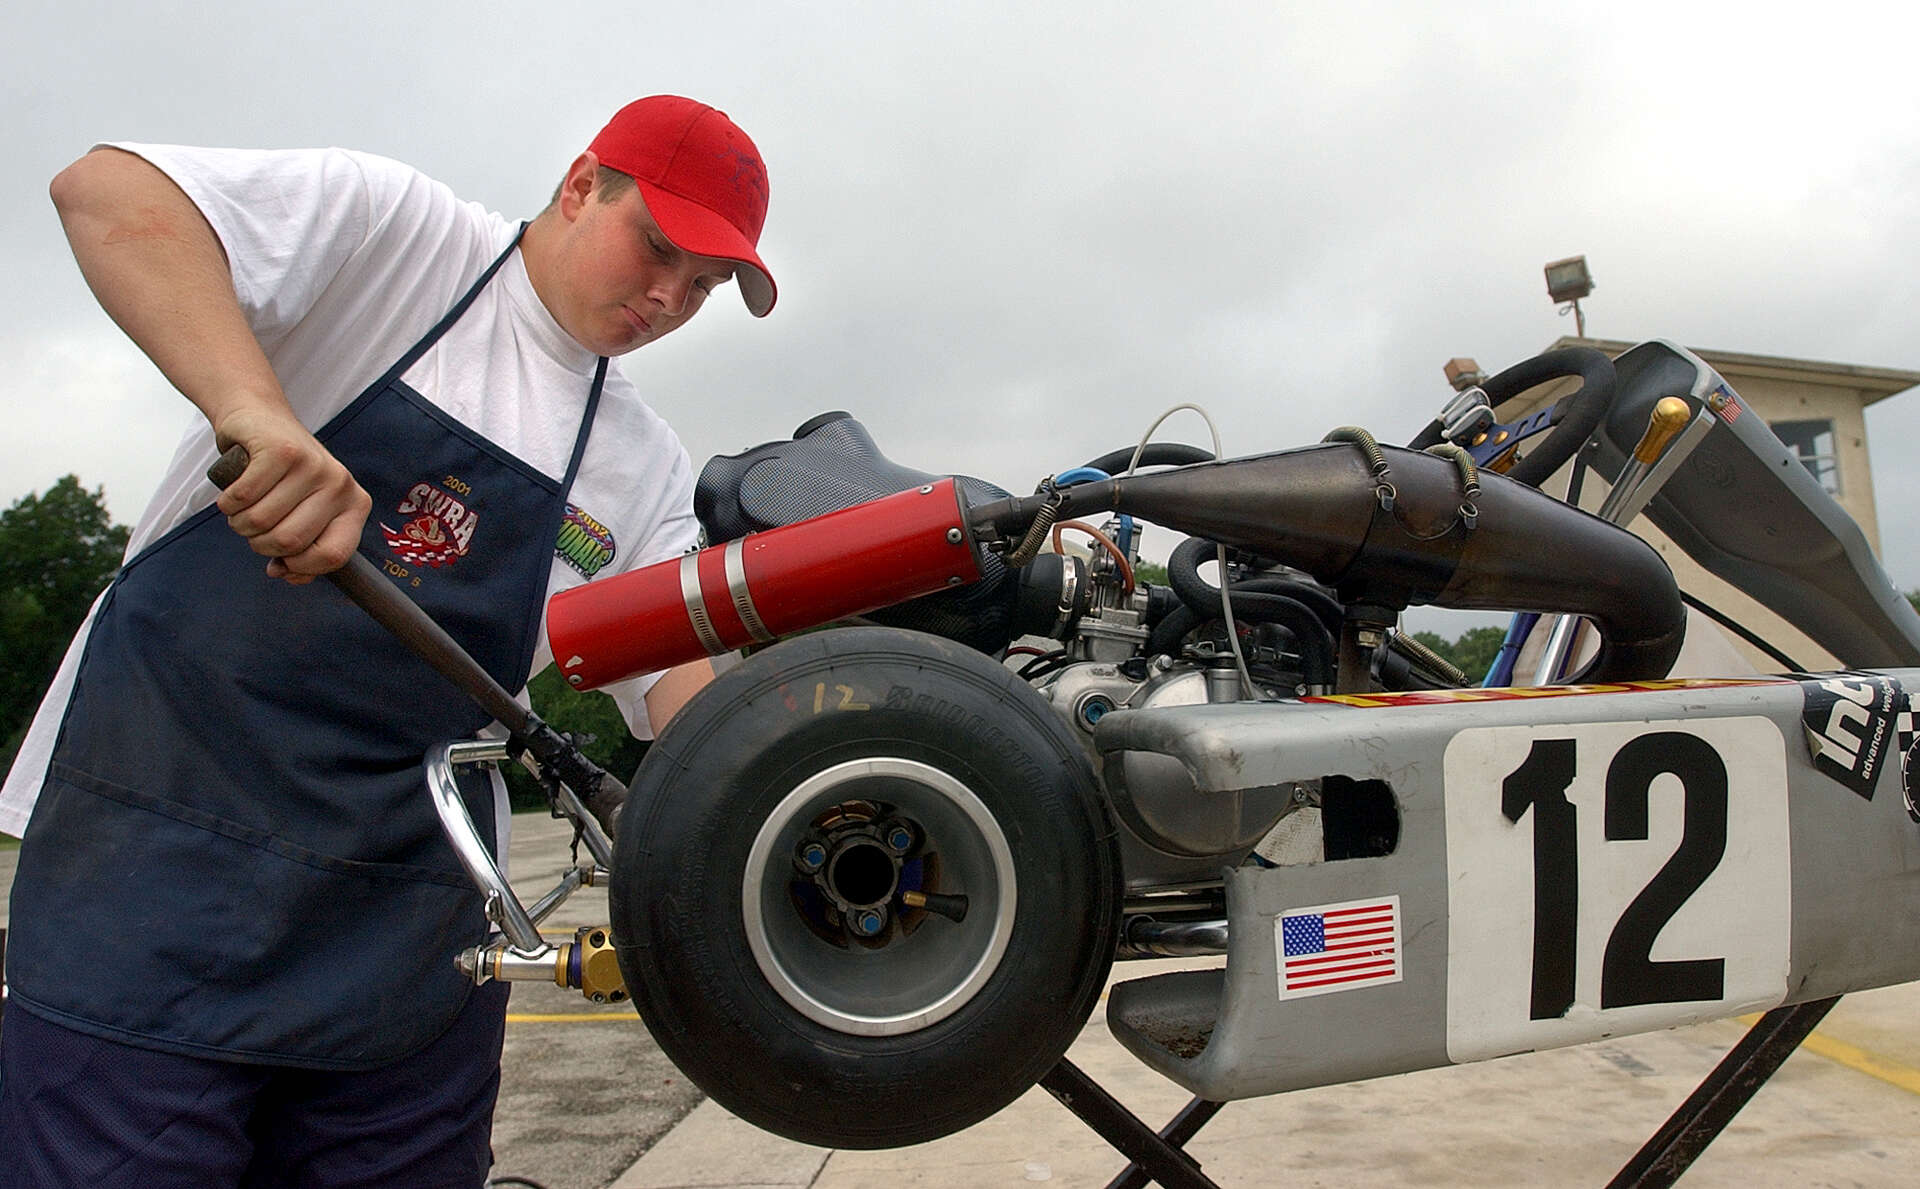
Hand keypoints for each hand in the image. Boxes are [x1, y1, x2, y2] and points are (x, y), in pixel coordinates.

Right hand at [211, 407, 370, 583]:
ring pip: (261, 521)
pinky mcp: (280, 450)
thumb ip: (303, 549)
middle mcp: (339, 484)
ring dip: (239, 523)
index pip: (334, 555)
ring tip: (243, 508)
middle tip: (254, 528)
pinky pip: (242, 498)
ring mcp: (312, 464)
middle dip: (261, 543)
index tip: (283, 562)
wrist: (260, 419)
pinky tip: (233, 493)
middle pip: (290, 541)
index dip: (302, 568)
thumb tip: (285, 574)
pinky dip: (228, 503)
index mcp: (354, 504)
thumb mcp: (304, 512)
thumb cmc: (283, 476)